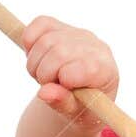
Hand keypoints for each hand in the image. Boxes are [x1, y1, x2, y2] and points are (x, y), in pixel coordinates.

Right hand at [21, 16, 118, 131]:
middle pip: (58, 53)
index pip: (81, 67)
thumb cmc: (83, 107)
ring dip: (35, 63)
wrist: (81, 96)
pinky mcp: (63, 26)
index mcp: (106, 70)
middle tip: (48, 85)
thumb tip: (44, 93)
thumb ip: (63, 103)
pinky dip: (30, 40)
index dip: (63, 80)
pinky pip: (40, 23)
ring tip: (44, 75)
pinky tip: (36, 56)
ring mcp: (79, 34)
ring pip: (45, 41)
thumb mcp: (76, 113)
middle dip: (44, 74)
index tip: (62, 90)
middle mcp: (95, 47)